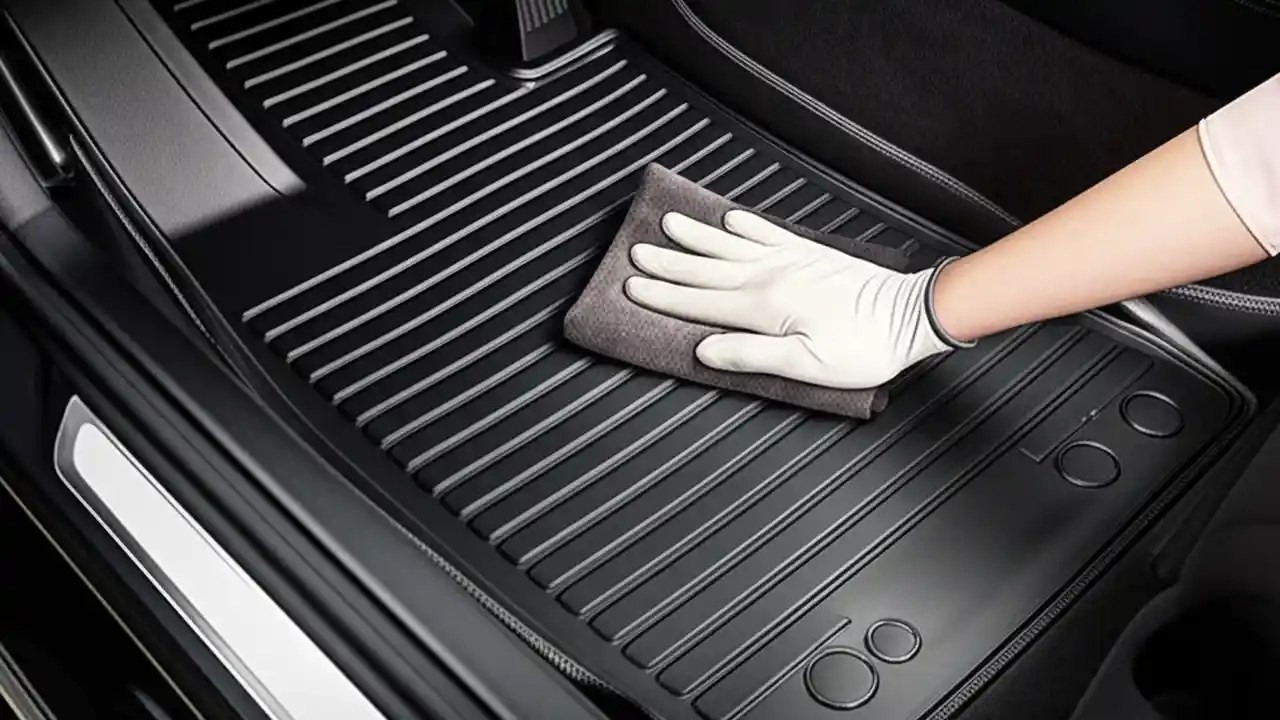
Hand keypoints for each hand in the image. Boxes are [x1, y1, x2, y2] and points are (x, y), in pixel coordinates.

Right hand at [625, 210, 961, 388]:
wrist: (911, 316)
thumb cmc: (865, 348)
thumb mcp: (807, 366)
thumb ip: (752, 355)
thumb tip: (706, 349)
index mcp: (764, 307)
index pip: (701, 302)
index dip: (663, 297)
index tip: (631, 287)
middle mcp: (771, 276)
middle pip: (707, 269)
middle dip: (668, 263)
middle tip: (635, 252)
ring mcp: (790, 261)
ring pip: (730, 246)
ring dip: (697, 237)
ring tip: (668, 223)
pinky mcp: (810, 255)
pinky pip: (768, 233)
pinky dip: (746, 225)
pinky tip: (730, 219)